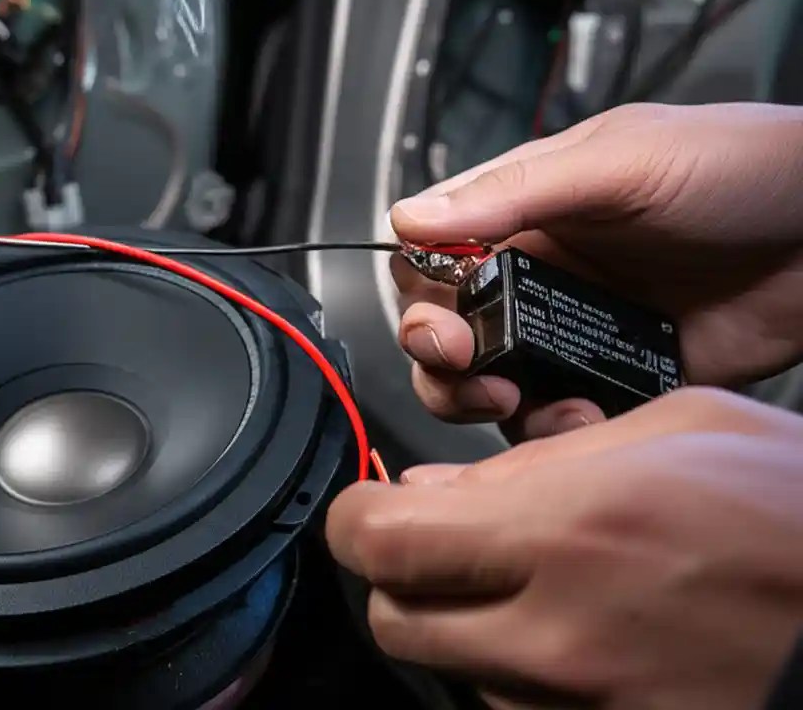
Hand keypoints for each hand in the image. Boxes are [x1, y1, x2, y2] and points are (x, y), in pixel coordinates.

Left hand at [326, 387, 802, 708]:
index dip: (357, 519)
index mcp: (565, 528)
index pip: (378, 539)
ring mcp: (584, 706)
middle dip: (402, 579)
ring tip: (538, 592)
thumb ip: (536, 463)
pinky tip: (580, 641)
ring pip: (455, 676)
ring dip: (467, 631)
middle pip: (396, 621)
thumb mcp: (672, 433)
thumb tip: (436, 491)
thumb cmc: (798, 514)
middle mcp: (558, 632)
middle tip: (443, 550)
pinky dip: (523, 679)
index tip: (372, 506)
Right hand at [390, 102, 802, 440]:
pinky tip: (582, 418)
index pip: (431, 258)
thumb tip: (412, 217)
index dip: (419, 294)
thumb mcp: (619, 161)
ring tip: (516, 400)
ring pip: (487, 384)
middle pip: (445, 331)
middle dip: (438, 358)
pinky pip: (556, 418)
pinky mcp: (615, 379)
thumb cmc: (738, 168)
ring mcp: (573, 332)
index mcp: (525, 214)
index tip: (440, 317)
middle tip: (468, 365)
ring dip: (482, 402)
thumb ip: (514, 191)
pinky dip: (552, 431)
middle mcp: (539, 276)